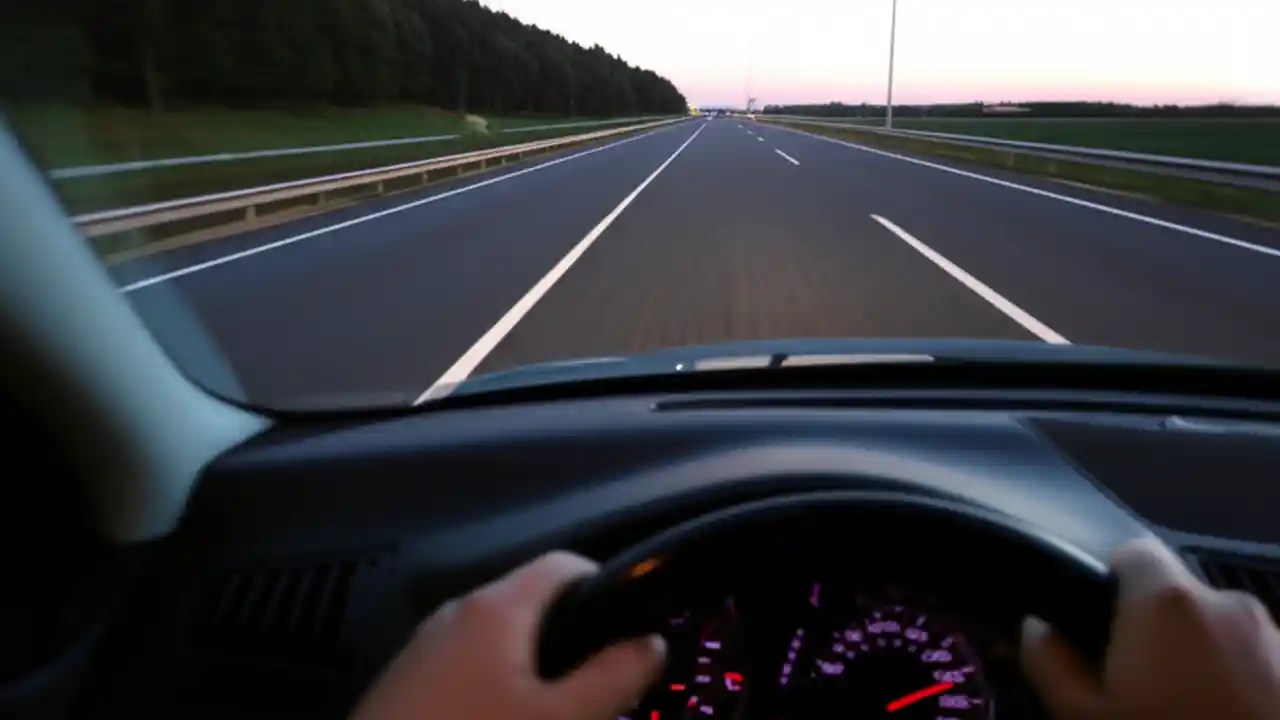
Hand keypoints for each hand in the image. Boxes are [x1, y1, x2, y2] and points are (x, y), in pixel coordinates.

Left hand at [352, 551, 666, 719]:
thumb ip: (611, 678)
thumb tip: (651, 644)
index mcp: (497, 608)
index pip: (565, 564)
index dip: (606, 588)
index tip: (631, 631)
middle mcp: (456, 613)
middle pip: (532, 604)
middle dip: (572, 639)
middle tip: (601, 688)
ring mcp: (424, 648)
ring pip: (499, 641)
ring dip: (534, 668)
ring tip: (555, 712)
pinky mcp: (404, 684)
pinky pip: (466, 668)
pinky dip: (494, 687)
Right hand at [1022, 538, 1279, 719]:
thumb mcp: (1085, 719)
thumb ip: (1050, 663)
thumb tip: (1037, 629)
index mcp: (1166, 602)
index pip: (1131, 551)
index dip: (1108, 583)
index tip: (1097, 628)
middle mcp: (1228, 605)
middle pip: (1177, 598)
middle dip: (1155, 633)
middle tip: (1135, 687)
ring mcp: (1277, 639)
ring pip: (1220, 633)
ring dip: (1201, 660)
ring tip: (1183, 712)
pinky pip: (1256, 663)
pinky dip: (1238, 682)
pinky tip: (1222, 718)